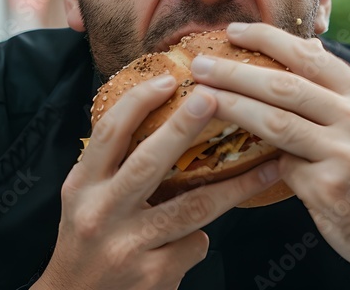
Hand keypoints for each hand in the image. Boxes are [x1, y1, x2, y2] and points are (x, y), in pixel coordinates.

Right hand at [33, 74, 281, 289]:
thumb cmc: (85, 240)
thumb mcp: (83, 197)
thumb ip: (112, 165)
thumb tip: (160, 115)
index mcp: (82, 186)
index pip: (109, 134)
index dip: (139, 103)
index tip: (169, 80)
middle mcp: (101, 213)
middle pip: (148, 163)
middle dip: (184, 128)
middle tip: (215, 98)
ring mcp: (128, 247)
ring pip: (191, 208)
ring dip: (235, 187)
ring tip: (267, 166)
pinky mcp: (153, 276)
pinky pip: (195, 245)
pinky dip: (203, 237)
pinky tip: (205, 234)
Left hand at [188, 23, 349, 289]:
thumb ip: (340, 90)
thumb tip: (305, 47)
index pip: (309, 56)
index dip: (266, 39)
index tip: (232, 31)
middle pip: (283, 85)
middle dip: (234, 70)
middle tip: (200, 63)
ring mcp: (345, 154)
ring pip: (274, 122)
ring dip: (231, 106)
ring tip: (200, 97)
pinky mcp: (330, 189)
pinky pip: (282, 169)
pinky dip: (262, 163)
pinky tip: (237, 159)